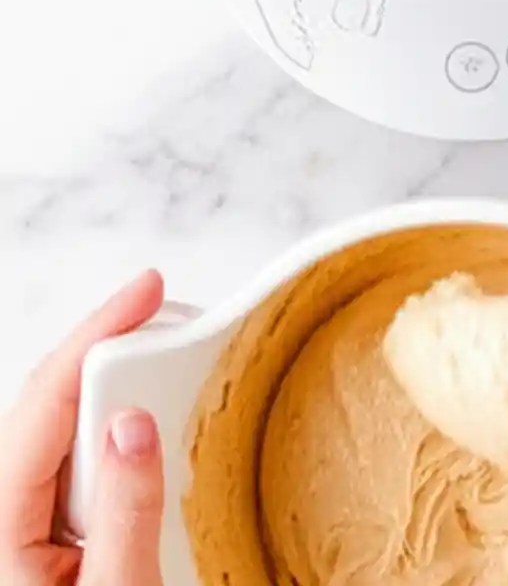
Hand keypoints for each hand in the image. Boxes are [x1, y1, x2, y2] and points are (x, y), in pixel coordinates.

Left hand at [0, 271, 166, 585]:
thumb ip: (126, 512)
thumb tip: (135, 424)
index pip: (43, 400)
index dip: (97, 332)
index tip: (148, 287)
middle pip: (48, 406)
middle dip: (109, 354)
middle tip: (174, 320)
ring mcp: (16, 523)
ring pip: (62, 435)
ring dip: (116, 400)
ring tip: (173, 373)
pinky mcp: (40, 536)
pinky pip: (72, 469)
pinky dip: (114, 442)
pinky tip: (148, 438)